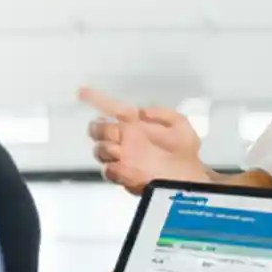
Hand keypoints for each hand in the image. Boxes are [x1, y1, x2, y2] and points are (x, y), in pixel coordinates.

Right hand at [78, 86, 208, 194]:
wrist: (189, 180)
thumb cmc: (186, 153)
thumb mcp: (180, 125)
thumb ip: (162, 114)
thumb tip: (142, 111)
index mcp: (136, 125)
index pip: (112, 109)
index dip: (96, 99)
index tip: (82, 91)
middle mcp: (125, 140)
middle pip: (99, 129)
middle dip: (100, 129)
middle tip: (115, 133)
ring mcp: (123, 159)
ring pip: (100, 149)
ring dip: (106, 148)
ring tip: (122, 150)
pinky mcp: (123, 177)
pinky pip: (108, 170)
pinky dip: (114, 167)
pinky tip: (125, 164)